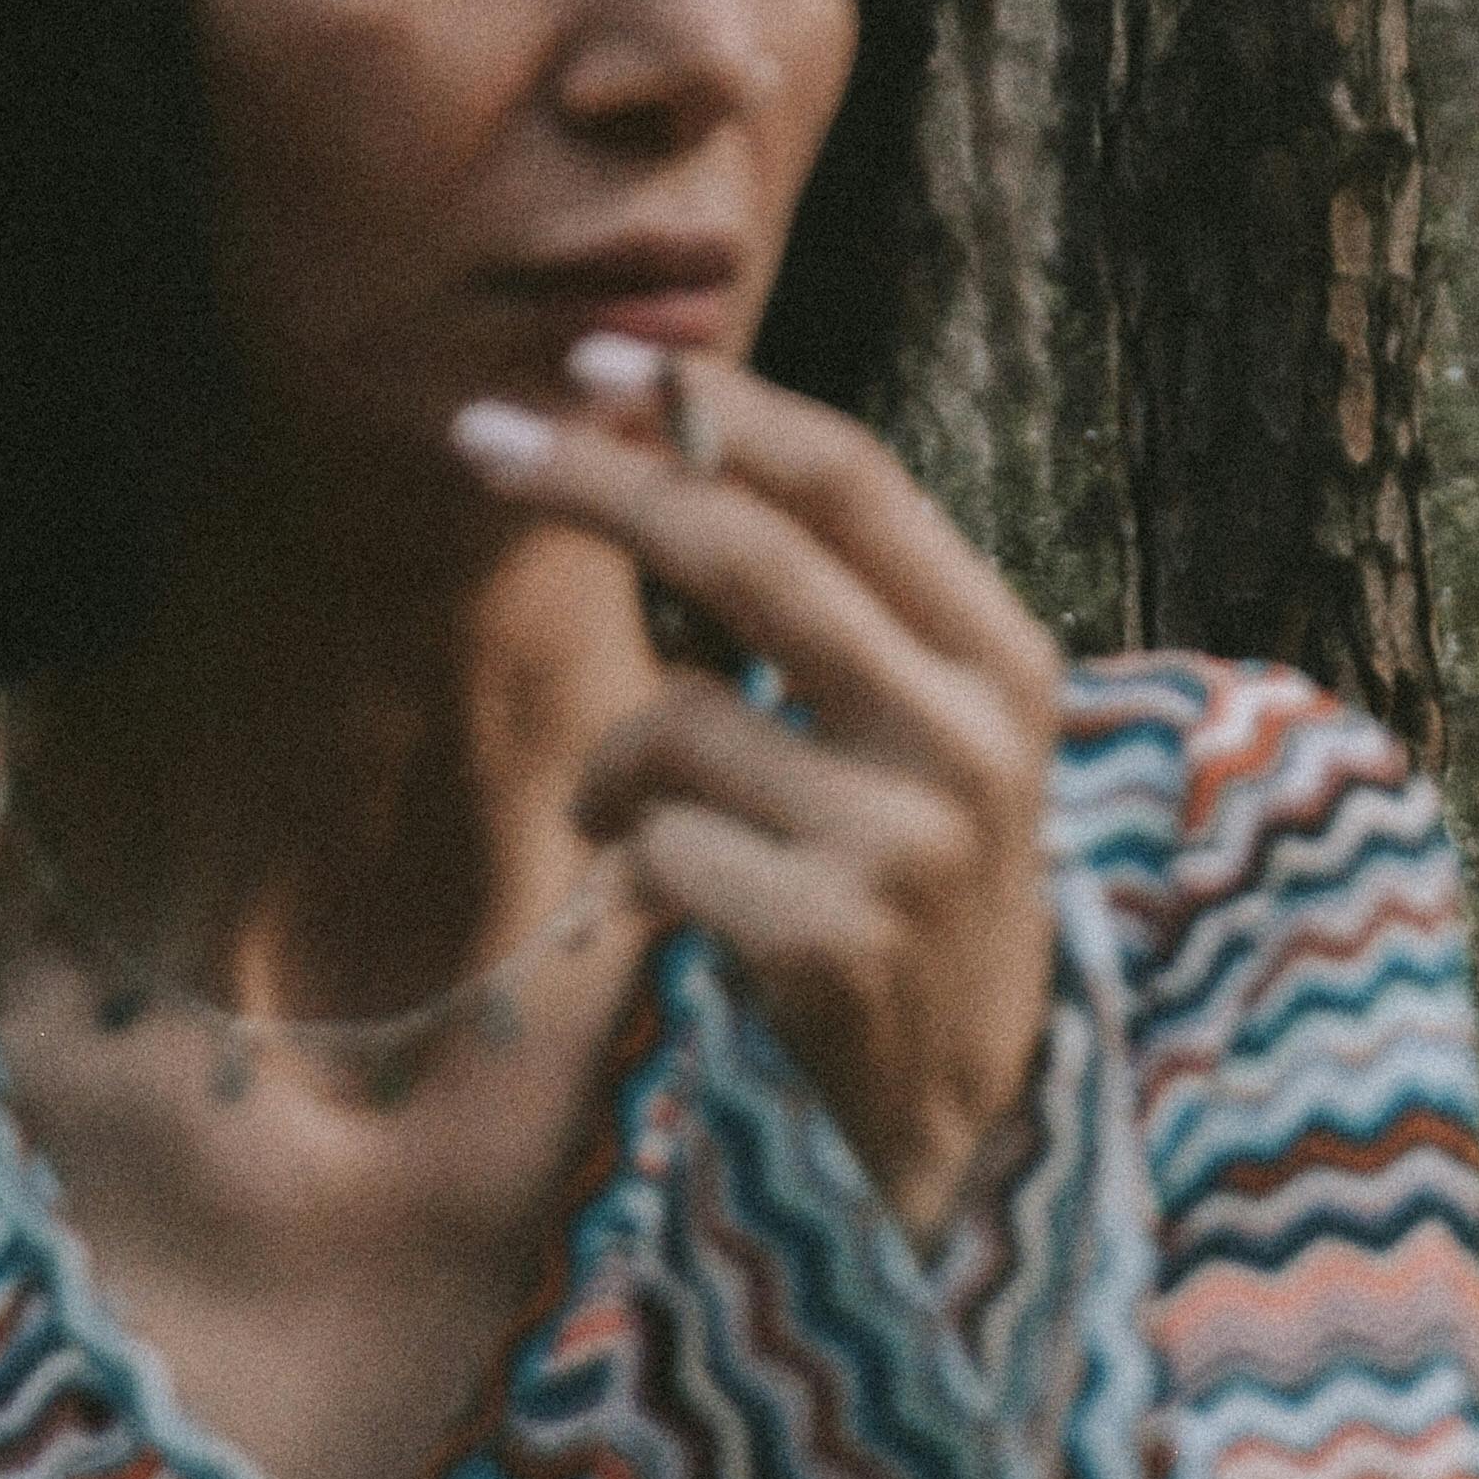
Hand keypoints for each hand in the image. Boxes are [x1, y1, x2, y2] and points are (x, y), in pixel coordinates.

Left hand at [453, 341, 1062, 1242]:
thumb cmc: (908, 891)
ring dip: (608, 771)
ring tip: (639, 829)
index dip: (718, 411)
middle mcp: (970, 738)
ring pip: (671, 722)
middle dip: (594, 484)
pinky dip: (630, 874)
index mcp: (1003, 659)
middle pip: (749, 556)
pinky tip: (682, 915)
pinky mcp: (831, 944)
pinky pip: (654, 851)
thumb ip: (835, 605)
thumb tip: (669, 431)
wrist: (971, 1115)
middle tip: (474, 441)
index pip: (852, 485)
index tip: (595, 363)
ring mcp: (906, 844)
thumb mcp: (920, 735)